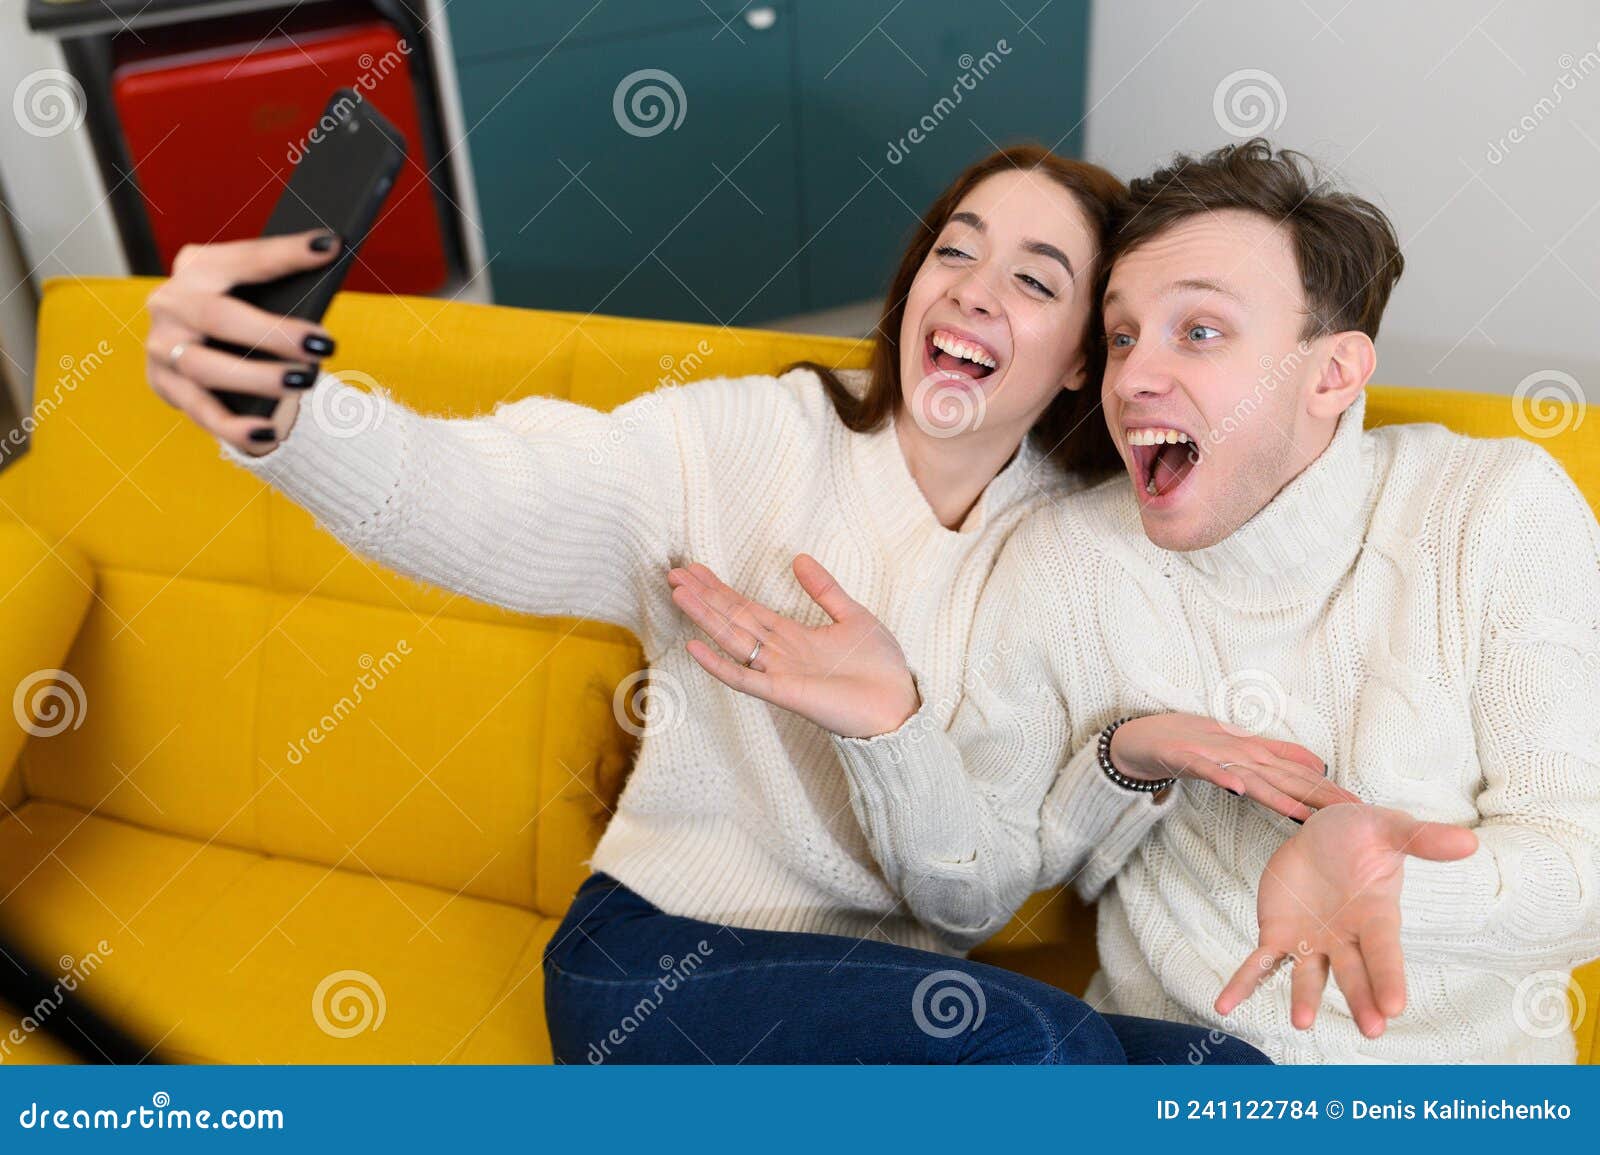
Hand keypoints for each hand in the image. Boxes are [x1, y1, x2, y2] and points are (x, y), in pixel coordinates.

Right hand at [145, 231, 340, 454]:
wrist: (201, 344)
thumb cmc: (243, 311)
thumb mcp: (256, 291)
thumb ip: (282, 287)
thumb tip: (330, 269)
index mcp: (197, 267)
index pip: (245, 259)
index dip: (286, 254)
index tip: (328, 247)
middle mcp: (171, 303)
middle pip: (219, 317)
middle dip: (273, 333)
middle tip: (322, 345)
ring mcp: (162, 346)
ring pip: (206, 367)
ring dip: (258, 377)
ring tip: (303, 381)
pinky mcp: (165, 385)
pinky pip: (202, 411)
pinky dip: (235, 427)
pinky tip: (268, 433)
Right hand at [667, 556, 918, 737]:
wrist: (899, 705)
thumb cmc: (882, 667)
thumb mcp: (854, 616)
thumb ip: (825, 590)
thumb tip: (799, 558)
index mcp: (794, 636)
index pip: (748, 607)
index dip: (722, 588)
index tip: (696, 568)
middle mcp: (779, 653)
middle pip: (733, 619)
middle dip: (705, 596)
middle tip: (674, 573)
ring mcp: (778, 673)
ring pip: (733, 640)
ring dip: (706, 618)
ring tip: (679, 594)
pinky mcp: (783, 693)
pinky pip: (744, 678)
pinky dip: (719, 664)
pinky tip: (696, 646)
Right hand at [1110, 713, 1361, 820]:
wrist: (1144, 736)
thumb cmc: (1193, 742)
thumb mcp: (1240, 748)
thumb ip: (1278, 754)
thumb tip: (1317, 764)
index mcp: (1256, 754)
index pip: (1299, 776)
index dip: (1328, 791)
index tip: (1359, 808)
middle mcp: (1241, 754)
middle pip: (1284, 778)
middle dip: (1317, 796)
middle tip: (1347, 813)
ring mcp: (1215, 755)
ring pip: (1251, 777)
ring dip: (1278, 794)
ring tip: (1304, 813)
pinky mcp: (1187, 757)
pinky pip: (1207, 770)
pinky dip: (1222, 778)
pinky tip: (1236, 790)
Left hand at [1215, 803, 1477, 1036]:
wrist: (1320, 832)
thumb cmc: (1361, 834)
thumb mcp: (1389, 827)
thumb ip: (1422, 838)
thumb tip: (1468, 841)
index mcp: (1376, 916)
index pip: (1385, 951)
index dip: (1390, 977)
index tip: (1396, 1007)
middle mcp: (1347, 938)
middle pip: (1355, 973)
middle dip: (1362, 1000)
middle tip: (1371, 1030)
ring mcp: (1313, 941)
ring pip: (1309, 976)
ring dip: (1305, 998)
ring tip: (1301, 1022)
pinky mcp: (1280, 935)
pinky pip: (1261, 964)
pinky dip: (1244, 983)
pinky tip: (1225, 1005)